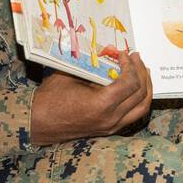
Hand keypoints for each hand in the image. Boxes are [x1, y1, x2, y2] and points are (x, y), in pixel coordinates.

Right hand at [30, 50, 151, 142]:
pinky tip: (134, 87)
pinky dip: (138, 99)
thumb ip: (93, 65)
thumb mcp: (72, 75)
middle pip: (140, 94)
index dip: (130, 65)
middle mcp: (111, 118)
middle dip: (141, 72)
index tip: (123, 54)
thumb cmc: (50, 97)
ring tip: (142, 71)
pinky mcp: (109, 129)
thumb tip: (109, 52)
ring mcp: (111, 126)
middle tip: (135, 58)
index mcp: (101, 105)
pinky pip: (133, 114)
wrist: (37, 122)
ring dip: (145, 87)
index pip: (130, 82)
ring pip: (142, 107)